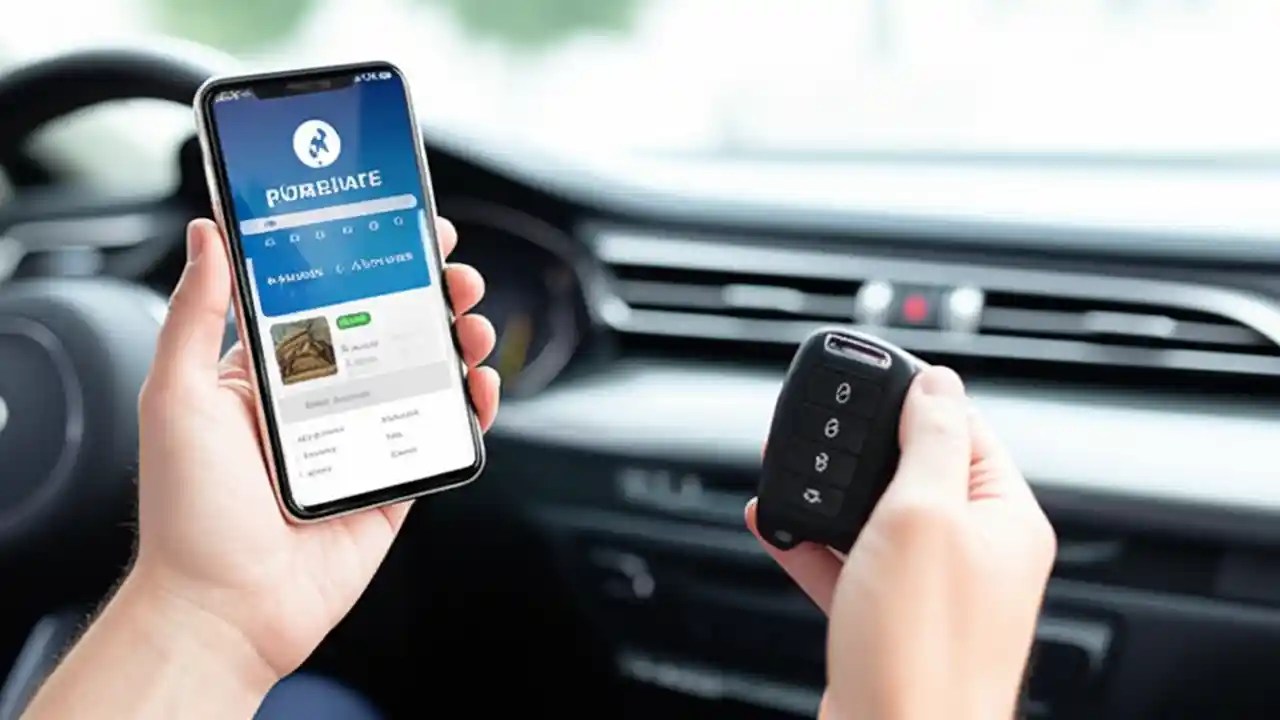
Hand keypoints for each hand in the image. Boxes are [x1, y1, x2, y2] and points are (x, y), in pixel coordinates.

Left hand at [132, 218, 498, 679]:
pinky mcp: (390, 484)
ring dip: (455, 343)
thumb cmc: (189, 511)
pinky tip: (479, 387)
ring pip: (421, 377)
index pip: (326, 299)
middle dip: (428, 296)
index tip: (402, 228)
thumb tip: (206, 235)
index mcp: (267, 375)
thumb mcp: (177, 395)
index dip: (367, 262)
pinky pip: (437, 437)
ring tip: (471, 325)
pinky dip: (468, 409)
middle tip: (455, 276)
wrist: (225, 609)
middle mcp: (317, 402)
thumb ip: (196, 313)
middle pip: (387, 331)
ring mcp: (358, 443)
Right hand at [747, 367, 1054, 719]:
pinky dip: (813, 544)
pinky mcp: (890, 623)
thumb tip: (938, 383)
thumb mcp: (924, 515)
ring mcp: (933, 592)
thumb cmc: (923, 648)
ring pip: (877, 521)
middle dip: (864, 449)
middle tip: (822, 428)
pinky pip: (849, 566)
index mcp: (1004, 519)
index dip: (918, 401)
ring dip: (831, 495)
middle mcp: (975, 554)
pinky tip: (778, 525)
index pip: (966, 430)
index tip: (873, 382)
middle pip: (917, 473)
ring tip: (789, 471)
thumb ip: (931, 440)